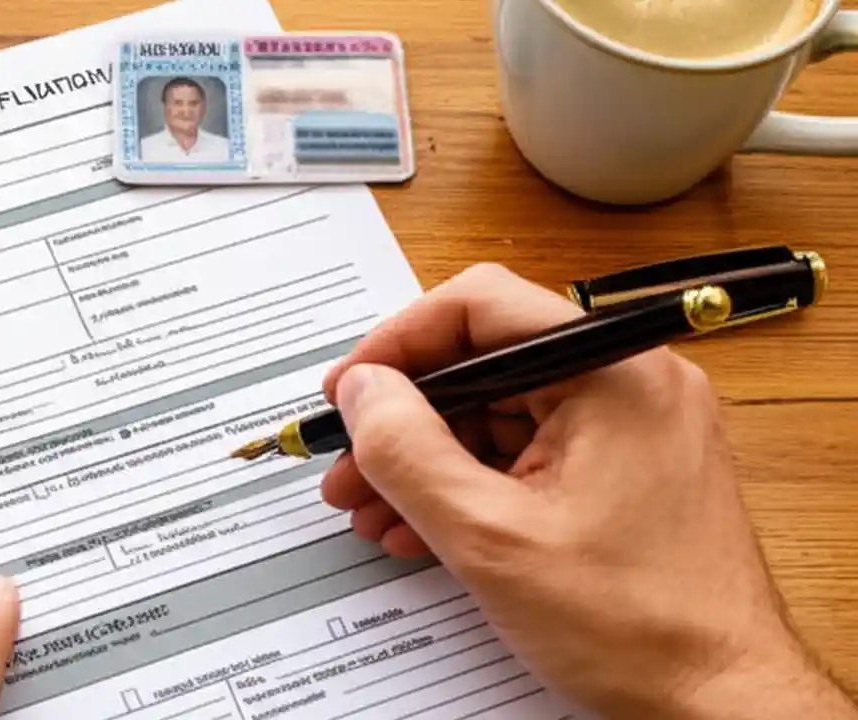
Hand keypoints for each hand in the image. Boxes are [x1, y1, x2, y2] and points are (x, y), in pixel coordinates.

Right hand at [319, 264, 857, 718]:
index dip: (399, 342)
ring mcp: (631, 427)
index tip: (352, 388)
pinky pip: (529, 453)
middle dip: (405, 418)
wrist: (719, 702)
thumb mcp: (490, 536)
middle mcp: (631, 384)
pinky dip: (471, 483)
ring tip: (375, 507)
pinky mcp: (624, 469)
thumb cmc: (641, 628)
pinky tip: (425, 526)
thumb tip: (361, 390)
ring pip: (501, 414)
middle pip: (486, 363)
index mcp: (615, 373)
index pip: (482, 305)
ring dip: (428, 458)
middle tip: (350, 461)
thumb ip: (408, 451)